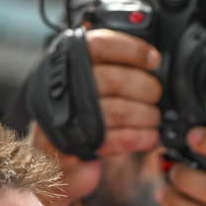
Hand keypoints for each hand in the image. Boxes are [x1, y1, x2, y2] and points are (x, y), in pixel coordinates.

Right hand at [30, 29, 161, 205]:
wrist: (51, 159)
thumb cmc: (76, 116)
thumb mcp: (83, 84)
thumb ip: (108, 66)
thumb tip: (151, 60)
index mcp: (65, 65)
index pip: (98, 45)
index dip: (131, 50)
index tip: (153, 59)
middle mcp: (64, 87)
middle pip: (114, 80)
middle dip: (145, 87)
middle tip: (155, 94)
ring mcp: (70, 118)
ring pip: (119, 110)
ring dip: (146, 115)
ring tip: (154, 117)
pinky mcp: (79, 146)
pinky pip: (118, 139)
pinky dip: (141, 137)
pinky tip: (150, 136)